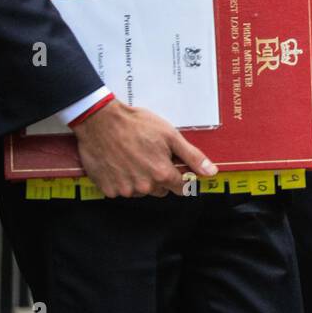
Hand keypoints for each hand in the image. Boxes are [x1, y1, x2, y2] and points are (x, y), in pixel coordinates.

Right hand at [72, 100, 216, 198]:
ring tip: (132, 156)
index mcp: (162, 174)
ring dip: (139, 178)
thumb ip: (192, 156)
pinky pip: (120, 190)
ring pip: (140, 190)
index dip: (180, 177)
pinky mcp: (108, 189)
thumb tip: (210, 172)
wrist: (101, 121)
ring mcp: (125, 190)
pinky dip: (121, 179)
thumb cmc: (135, 125)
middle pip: (160, 190)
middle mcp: (144, 186)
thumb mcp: (170, 135)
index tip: (174, 167)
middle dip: (158, 176)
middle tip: (149, 155)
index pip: (181, 188)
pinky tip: (118, 162)